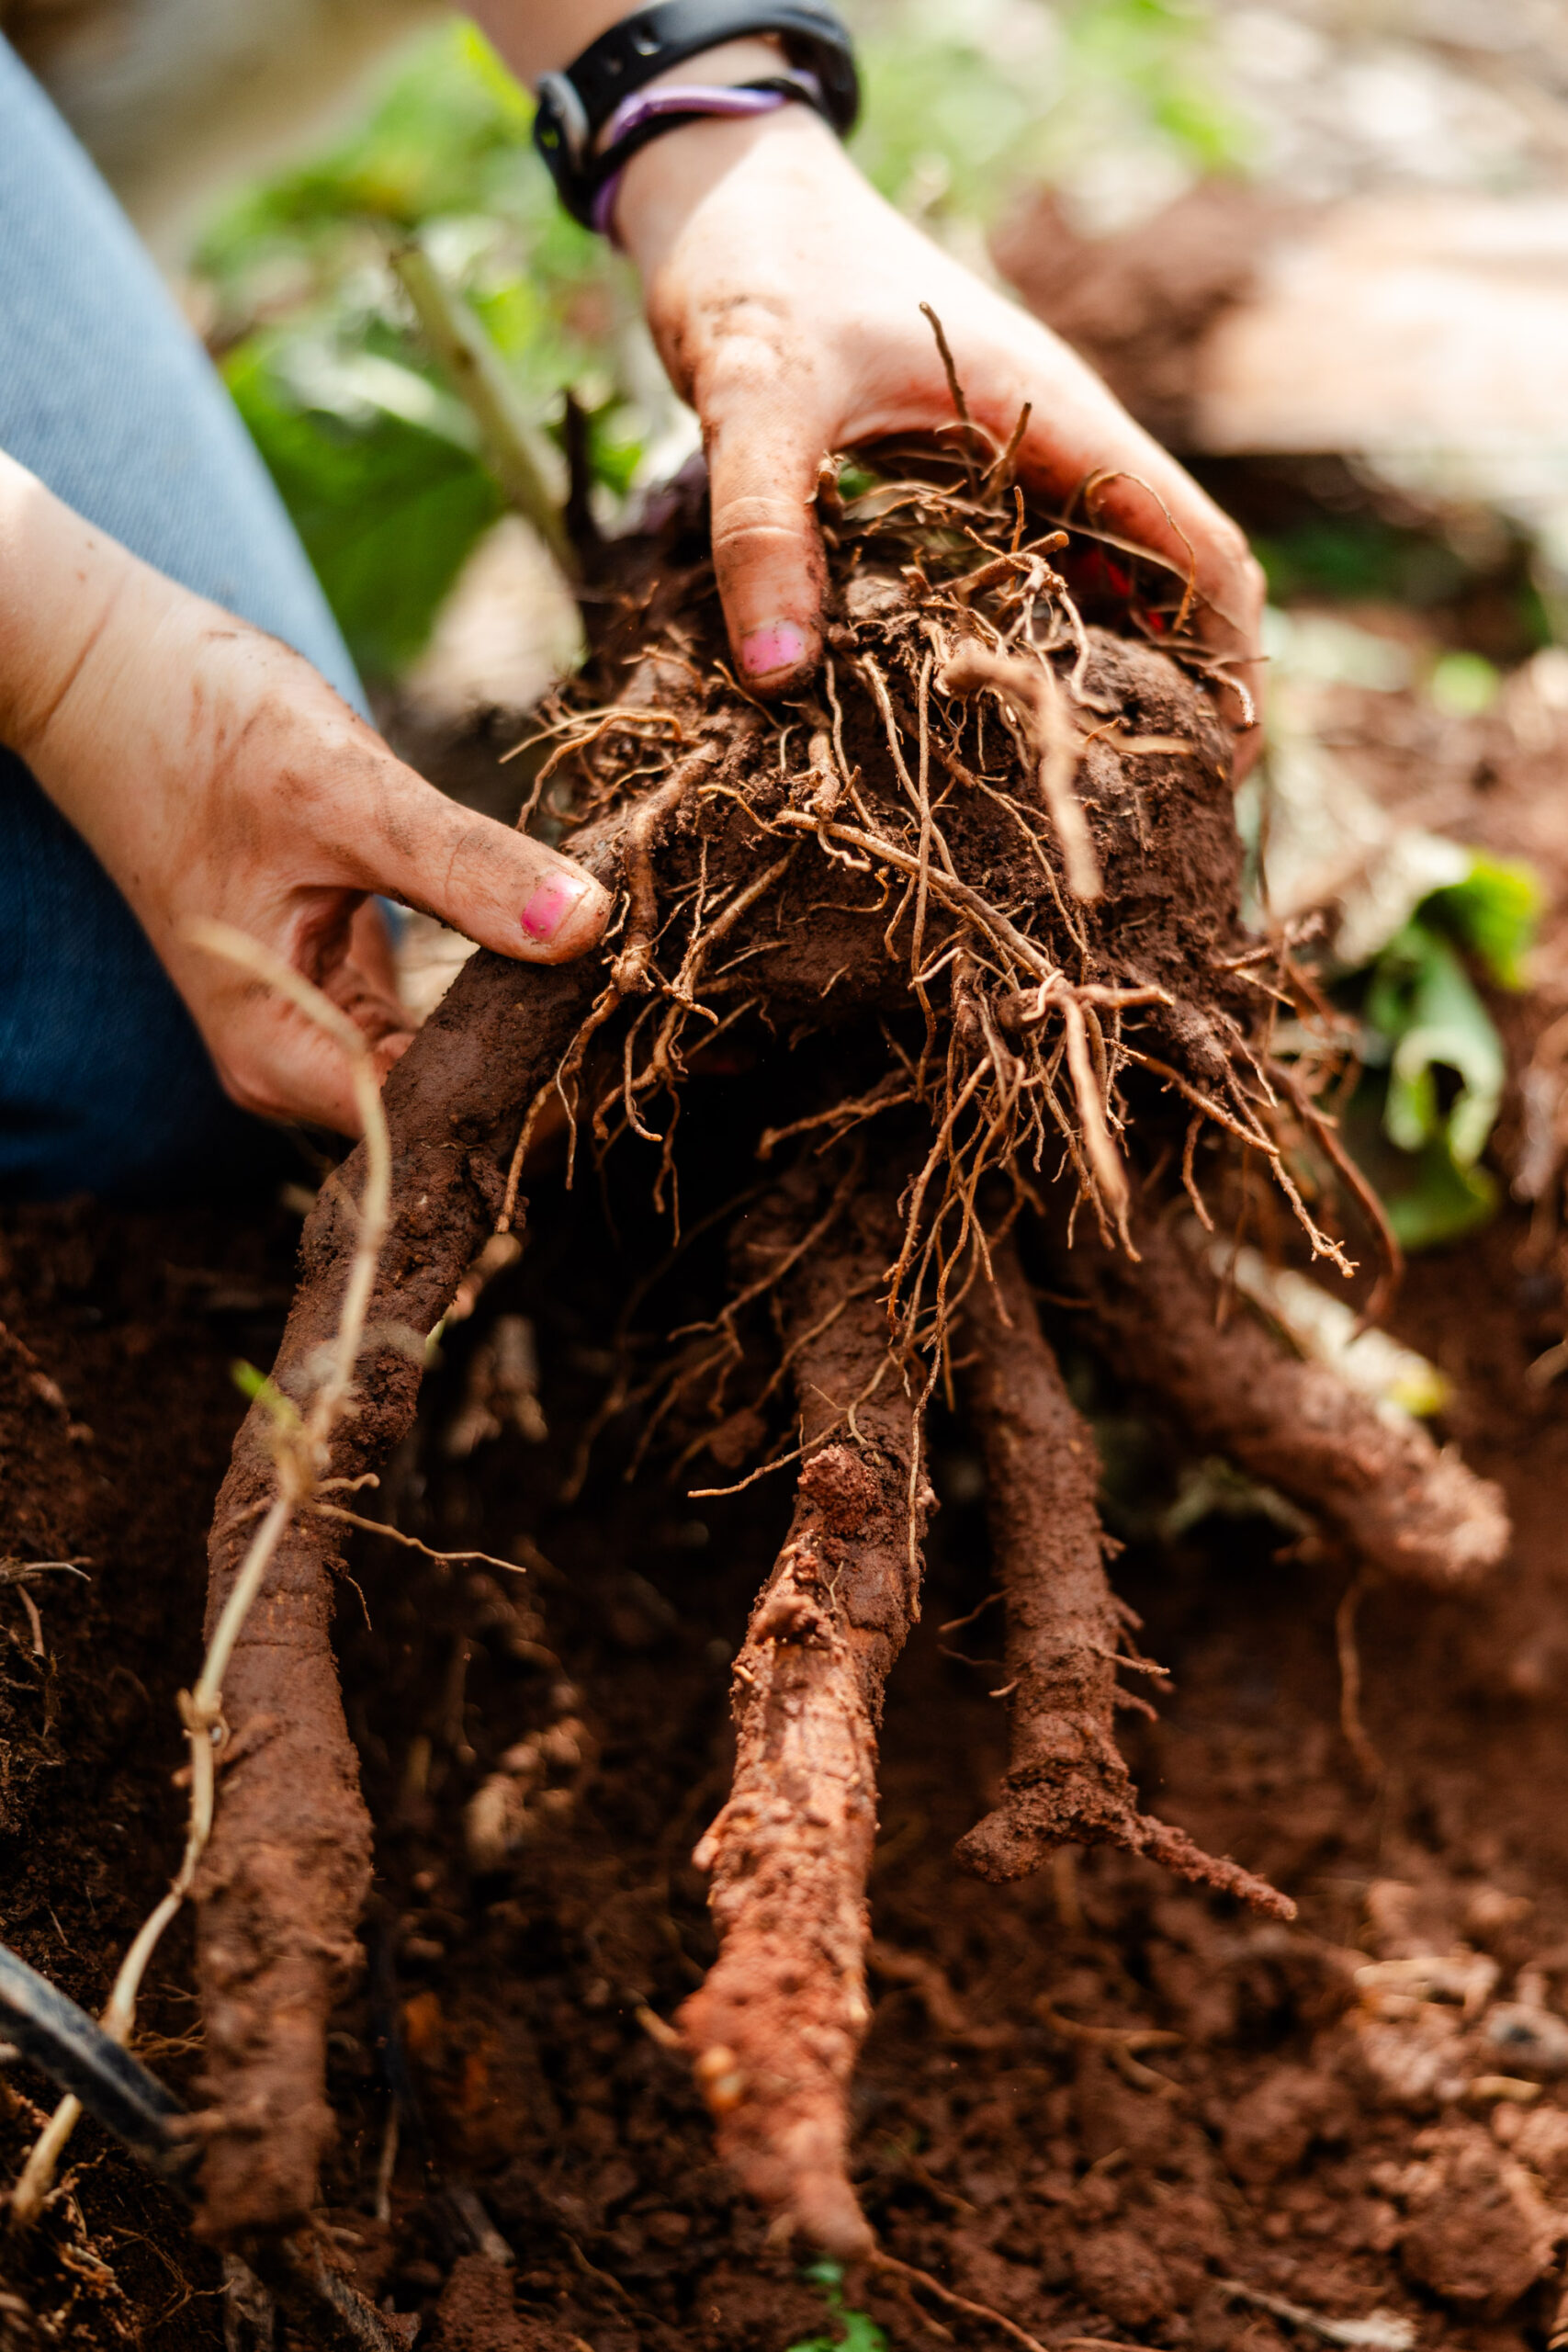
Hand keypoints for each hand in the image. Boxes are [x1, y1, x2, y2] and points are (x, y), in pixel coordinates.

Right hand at [0, 456, 609, 1133]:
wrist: (112, 675)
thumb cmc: (203, 729)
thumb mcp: (346, 793)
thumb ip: (464, 868)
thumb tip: (589, 927)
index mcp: (281, 1058)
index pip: (437, 1121)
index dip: (542, 1091)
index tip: (639, 1039)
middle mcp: (293, 1067)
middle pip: (449, 1103)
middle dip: (551, 1063)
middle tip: (673, 1012)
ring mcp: (313, 1026)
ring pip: (449, 1059)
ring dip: (534, 1026)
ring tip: (643, 986)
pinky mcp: (333, 983)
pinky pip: (434, 1015)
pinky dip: (500, 986)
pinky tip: (577, 957)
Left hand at [616, 106, 1264, 765]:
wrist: (725, 181)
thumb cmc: (757, 266)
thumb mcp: (752, 399)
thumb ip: (763, 529)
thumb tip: (782, 681)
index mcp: (1059, 417)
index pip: (1200, 553)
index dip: (1229, 666)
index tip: (1219, 773)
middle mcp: (1059, 441)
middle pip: (1171, 584)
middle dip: (1179, 696)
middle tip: (1147, 821)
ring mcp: (1016, 455)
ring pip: (1107, 581)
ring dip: (1113, 676)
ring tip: (1082, 793)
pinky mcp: (962, 471)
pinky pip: (1034, 570)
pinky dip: (1039, 644)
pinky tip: (997, 717)